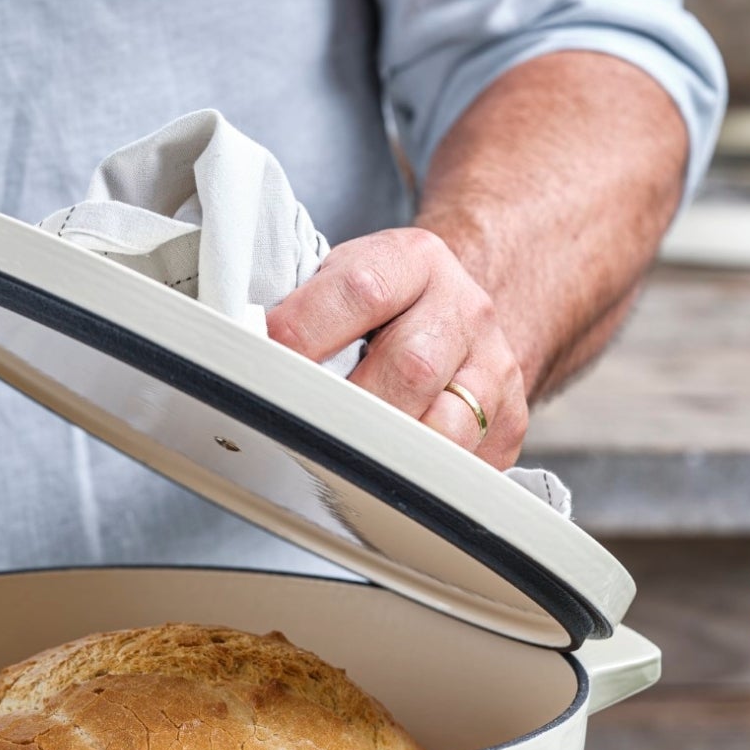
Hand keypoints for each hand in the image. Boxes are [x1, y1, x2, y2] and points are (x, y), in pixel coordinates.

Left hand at [266, 228, 528, 469]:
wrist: (454, 311)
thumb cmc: (380, 305)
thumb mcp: (340, 281)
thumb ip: (299, 310)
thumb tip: (241, 354)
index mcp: (413, 261)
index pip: (361, 290)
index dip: (307, 333)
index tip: (262, 367)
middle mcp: (463, 310)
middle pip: (411, 368)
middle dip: (347, 409)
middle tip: (300, 430)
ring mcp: (493, 368)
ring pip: (445, 429)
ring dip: (385, 456)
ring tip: (340, 464)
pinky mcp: (508, 422)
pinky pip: (466, 469)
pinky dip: (420, 487)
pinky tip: (384, 482)